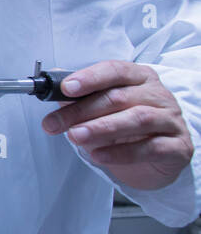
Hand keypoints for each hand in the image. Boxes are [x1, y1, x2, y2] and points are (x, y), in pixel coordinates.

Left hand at [41, 60, 193, 190]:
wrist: (151, 162)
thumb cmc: (124, 129)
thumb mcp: (100, 110)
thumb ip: (79, 95)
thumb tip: (56, 78)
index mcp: (139, 78)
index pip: (115, 70)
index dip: (90, 78)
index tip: (65, 88)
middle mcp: (158, 95)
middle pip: (119, 97)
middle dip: (81, 111)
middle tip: (54, 123)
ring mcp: (171, 120)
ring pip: (137, 119)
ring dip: (101, 128)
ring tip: (75, 136)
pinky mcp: (178, 147)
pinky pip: (151, 148)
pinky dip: (121, 152)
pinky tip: (98, 155)